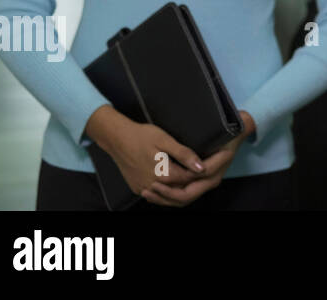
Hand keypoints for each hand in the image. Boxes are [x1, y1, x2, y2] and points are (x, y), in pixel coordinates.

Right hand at [86, 104, 206, 197]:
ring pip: (167, 191)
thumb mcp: (165, 140)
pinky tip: (171, 176)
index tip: (210, 162)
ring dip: (178, 184)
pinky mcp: (137, 188)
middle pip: (179, 186)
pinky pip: (155, 191)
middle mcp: (153, 185)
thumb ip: (184, 154)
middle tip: (199, 165)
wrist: (117, 139)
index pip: (189, 178)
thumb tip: (201, 166)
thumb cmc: (141, 136)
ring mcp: (143, 188)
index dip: (200, 171)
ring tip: (186, 170)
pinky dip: (164, 186)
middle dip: (190, 178)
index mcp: (163, 173)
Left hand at [139, 110, 255, 207]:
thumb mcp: (217, 137)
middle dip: (167, 194)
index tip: (158, 180)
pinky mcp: (199, 183)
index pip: (191, 183)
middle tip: (150, 188)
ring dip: (165, 198)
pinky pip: (182, 195)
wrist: (235, 134)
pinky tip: (154, 192)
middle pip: (187, 195)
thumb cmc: (225, 133)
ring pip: (183, 199)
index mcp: (215, 171)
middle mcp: (211, 180)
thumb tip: (205, 162)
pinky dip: (168, 196)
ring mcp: (206, 183)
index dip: (175, 185)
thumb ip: (211, 148)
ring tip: (147, 193)